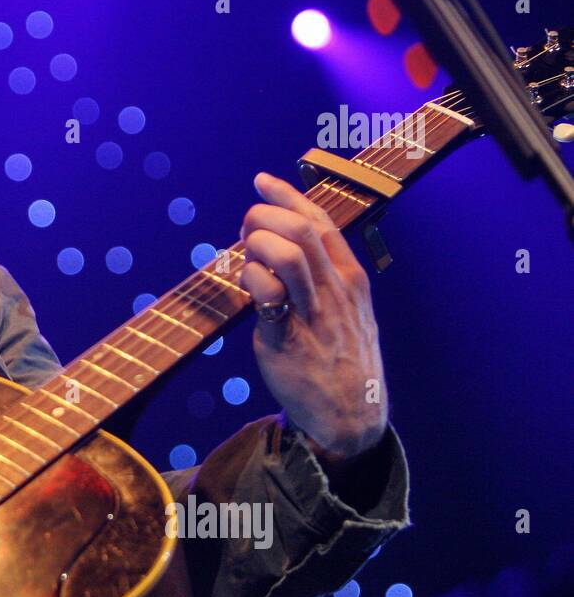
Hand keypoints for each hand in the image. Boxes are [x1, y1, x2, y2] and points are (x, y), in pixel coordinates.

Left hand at [239, 172, 387, 458]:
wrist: (350, 414)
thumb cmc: (340, 358)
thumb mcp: (346, 311)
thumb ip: (321, 279)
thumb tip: (284, 248)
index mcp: (349, 279)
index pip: (320, 222)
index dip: (287, 196)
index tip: (262, 182)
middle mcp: (334, 290)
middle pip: (300, 229)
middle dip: (264, 217)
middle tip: (246, 230)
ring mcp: (313, 314)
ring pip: (287, 254)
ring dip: (256, 245)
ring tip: (247, 259)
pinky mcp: (287, 339)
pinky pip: (267, 296)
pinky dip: (250, 281)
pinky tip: (248, 289)